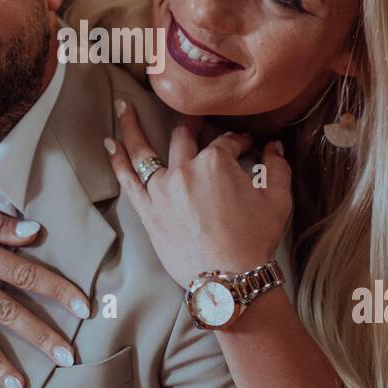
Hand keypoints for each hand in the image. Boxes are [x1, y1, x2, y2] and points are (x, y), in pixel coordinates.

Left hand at [102, 99, 291, 289]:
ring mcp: (162, 189)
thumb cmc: (254, 241)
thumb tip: (275, 147)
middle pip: (184, 139)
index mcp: (216, 162)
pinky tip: (110, 143)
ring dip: (132, 125)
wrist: (228, 280)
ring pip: (144, 150)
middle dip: (191, 127)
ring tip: (122, 106)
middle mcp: (185, 169)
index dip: (240, 141)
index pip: (227, 141)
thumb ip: (277, 167)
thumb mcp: (277, 200)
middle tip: (192, 121)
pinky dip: (117, 160)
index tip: (246, 144)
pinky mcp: (148, 211)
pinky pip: (128, 180)